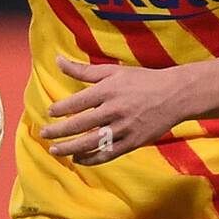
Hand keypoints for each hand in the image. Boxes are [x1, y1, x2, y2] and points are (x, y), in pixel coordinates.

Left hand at [39, 55, 186, 165]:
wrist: (174, 95)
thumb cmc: (141, 80)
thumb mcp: (113, 71)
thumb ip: (83, 70)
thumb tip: (57, 59)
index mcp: (108, 91)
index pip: (77, 102)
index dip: (60, 109)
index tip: (50, 113)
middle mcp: (114, 110)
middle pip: (80, 124)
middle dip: (58, 131)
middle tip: (44, 133)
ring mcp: (123, 129)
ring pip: (91, 143)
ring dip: (70, 148)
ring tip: (54, 150)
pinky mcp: (132, 143)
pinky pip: (107, 154)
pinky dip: (90, 159)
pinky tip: (78, 159)